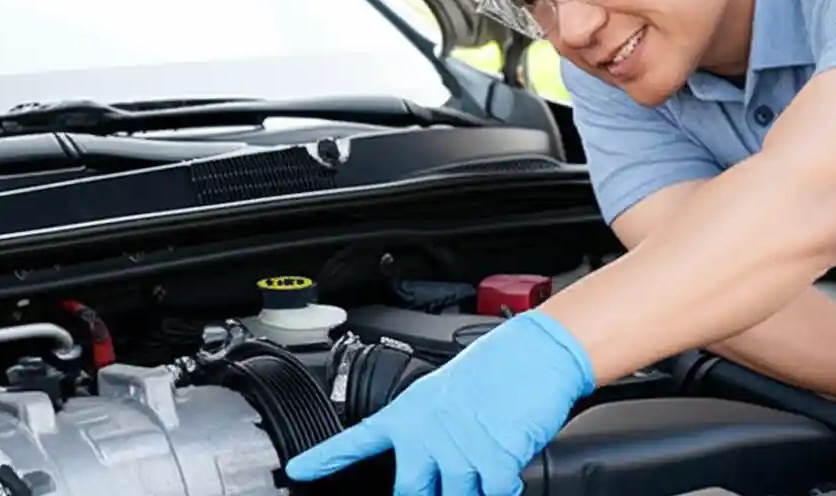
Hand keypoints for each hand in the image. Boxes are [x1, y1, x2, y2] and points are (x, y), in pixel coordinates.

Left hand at [285, 309, 594, 494]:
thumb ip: (430, 430)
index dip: (325, 460)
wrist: (535, 354)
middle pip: (409, 493)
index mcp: (409, 414)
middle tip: (445, 483)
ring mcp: (457, 451)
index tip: (300, 472)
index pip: (358, 440)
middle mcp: (426, 435)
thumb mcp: (447, 393)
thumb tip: (432, 463)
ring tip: (487, 466)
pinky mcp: (492, 463)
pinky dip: (503, 490)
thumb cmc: (497, 369)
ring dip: (473, 491)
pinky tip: (508, 476)